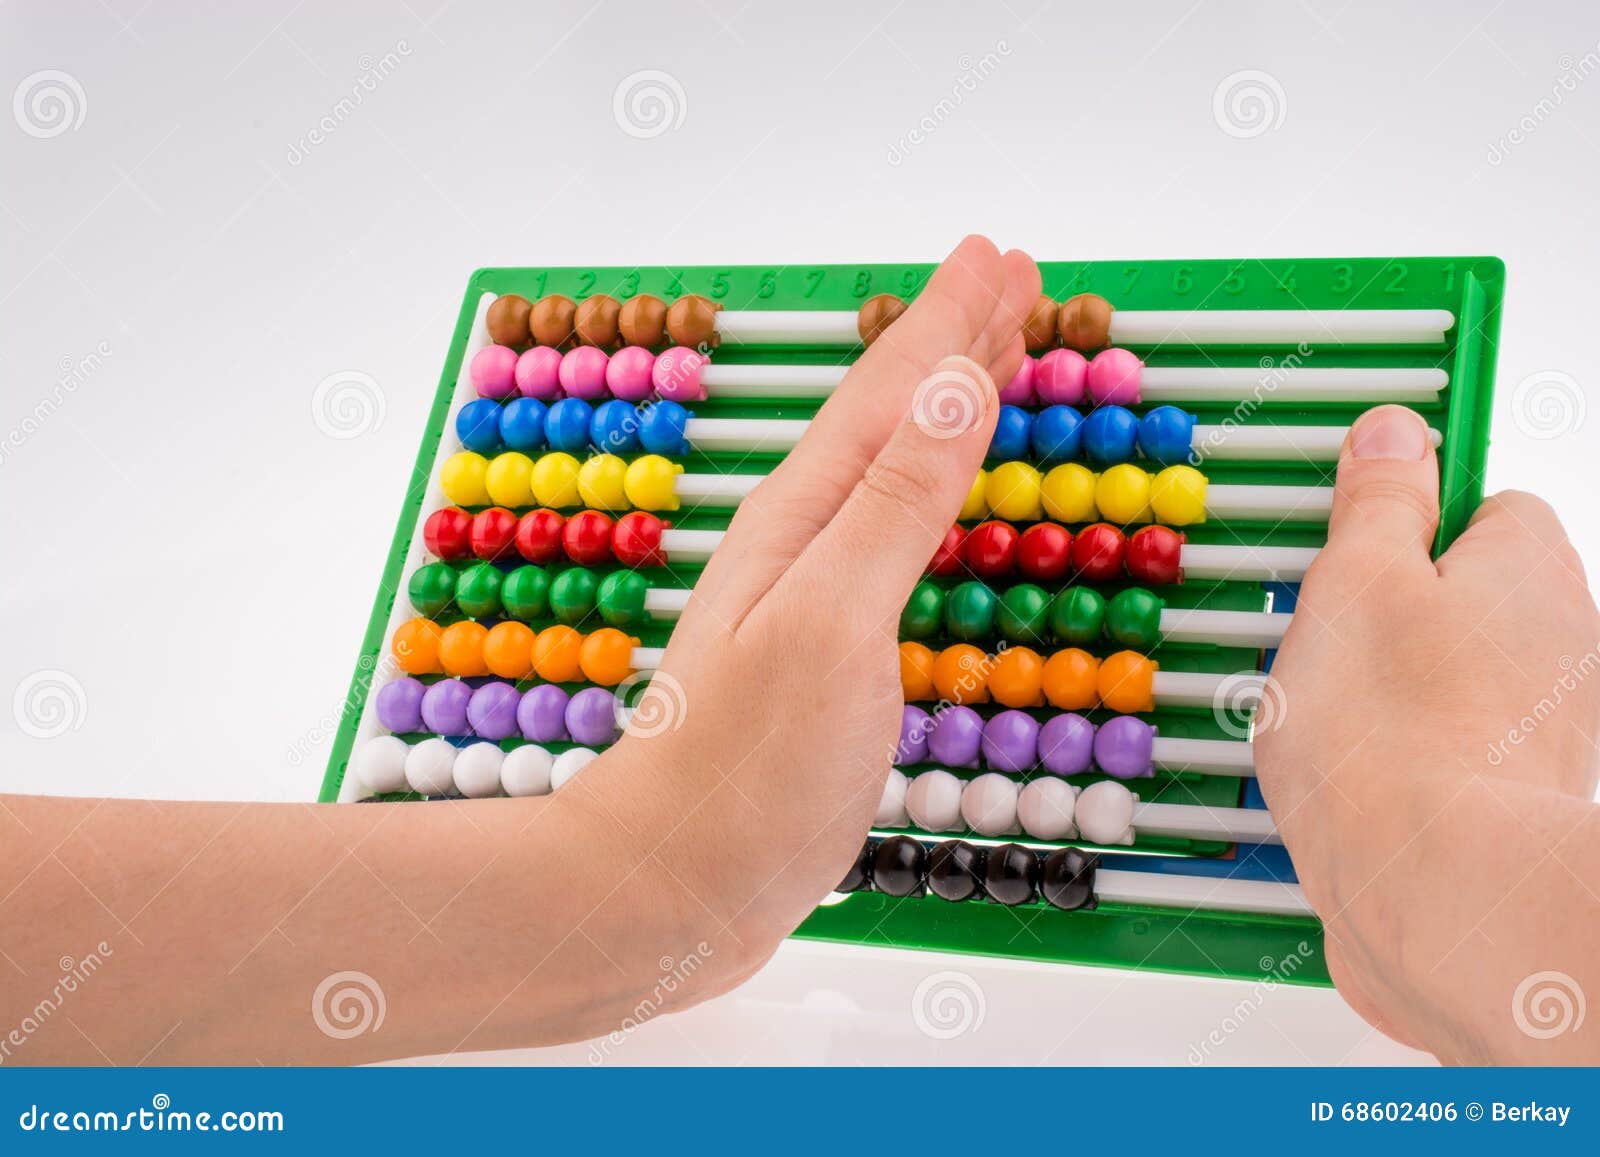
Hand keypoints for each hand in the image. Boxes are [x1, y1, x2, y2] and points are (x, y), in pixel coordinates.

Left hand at [562, 236, 1041, 966]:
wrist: (675, 886)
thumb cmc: (745, 767)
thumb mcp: (831, 620)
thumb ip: (894, 504)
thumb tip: (956, 383)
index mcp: (803, 519)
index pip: (891, 394)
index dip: (952, 325)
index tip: (1003, 258)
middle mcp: (806, 544)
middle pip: (892, 419)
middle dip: (954, 347)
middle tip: (1009, 283)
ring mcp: (816, 599)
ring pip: (896, 477)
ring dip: (949, 415)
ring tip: (991, 366)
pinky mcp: (832, 656)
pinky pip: (899, 543)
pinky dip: (938, 502)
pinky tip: (943, 508)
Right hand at [1256, 404, 1599, 1062]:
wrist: (1441, 907)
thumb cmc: (1398, 741)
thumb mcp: (1357, 580)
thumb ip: (1379, 500)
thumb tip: (1394, 435)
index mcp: (1526, 568)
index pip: (1477, 504)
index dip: (1403, 517)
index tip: (1347, 536)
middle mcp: (1556, 645)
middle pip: (1454, 598)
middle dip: (1379, 614)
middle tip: (1315, 636)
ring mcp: (1537, 734)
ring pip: (1437, 681)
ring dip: (1374, 692)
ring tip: (1313, 720)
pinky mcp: (1501, 806)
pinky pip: (1431, 756)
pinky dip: (1385, 762)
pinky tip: (1338, 784)